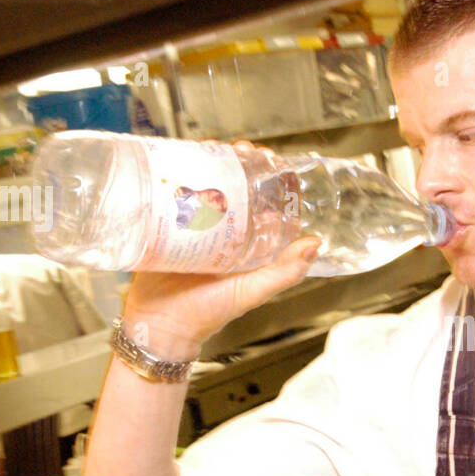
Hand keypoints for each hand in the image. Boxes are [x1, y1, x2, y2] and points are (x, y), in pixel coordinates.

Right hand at [121, 141, 320, 360]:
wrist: (160, 325)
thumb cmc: (207, 314)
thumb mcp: (251, 292)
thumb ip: (284, 272)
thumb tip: (314, 243)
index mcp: (249, 243)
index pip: (265, 202)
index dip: (269, 179)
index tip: (270, 159)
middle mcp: (226, 232)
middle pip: (235, 188)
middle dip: (238, 164)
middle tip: (239, 150)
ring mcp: (196, 227)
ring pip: (206, 187)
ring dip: (209, 165)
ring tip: (212, 149)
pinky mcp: (168, 226)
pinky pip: (174, 196)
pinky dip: (178, 177)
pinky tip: (180, 162)